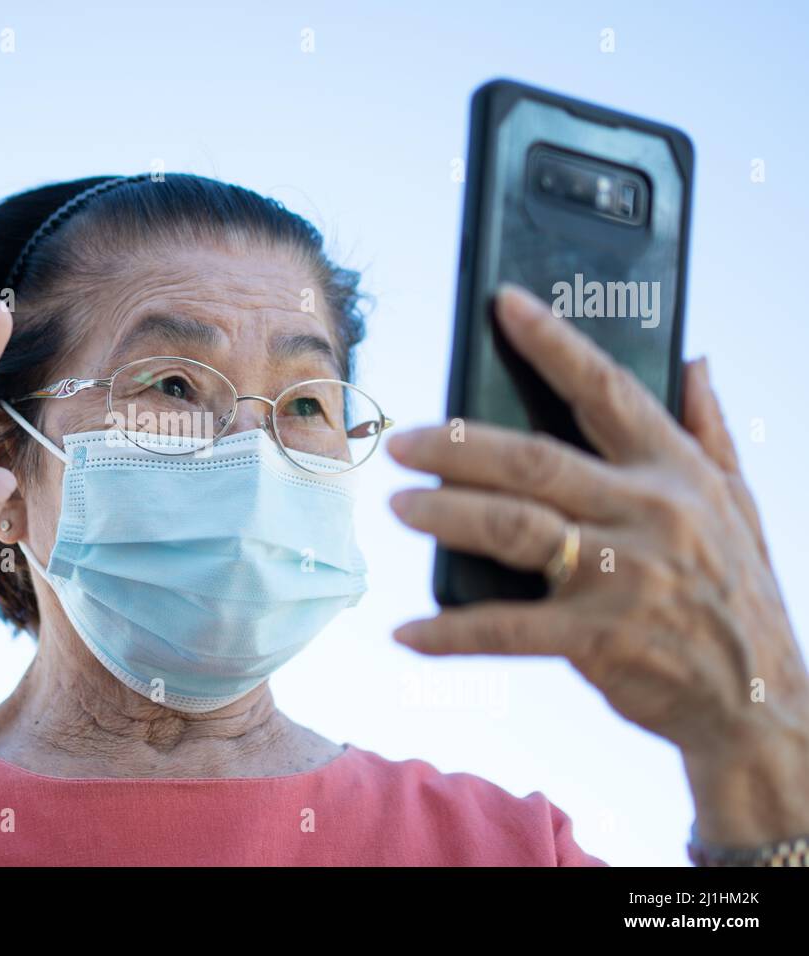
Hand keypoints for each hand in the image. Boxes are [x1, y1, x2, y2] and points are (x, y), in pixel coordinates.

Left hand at [386, 283, 808, 845]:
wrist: (761, 704)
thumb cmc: (738, 596)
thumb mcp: (742, 505)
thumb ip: (711, 430)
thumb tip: (694, 359)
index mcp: (677, 472)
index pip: (607, 391)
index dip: (553, 343)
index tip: (504, 304)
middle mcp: (651, 513)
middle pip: (535, 460)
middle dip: (458, 445)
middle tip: (402, 442)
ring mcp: (624, 576)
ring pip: (513, 528)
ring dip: (446, 515)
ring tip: (399, 505)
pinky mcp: (599, 638)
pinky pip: (507, 628)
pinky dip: (451, 632)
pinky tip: (408, 631)